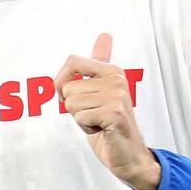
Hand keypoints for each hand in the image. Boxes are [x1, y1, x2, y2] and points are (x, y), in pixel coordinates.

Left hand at [55, 32, 160, 189]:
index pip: (72, 61)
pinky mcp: (114, 113)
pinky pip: (79, 117)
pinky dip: (86, 129)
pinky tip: (102, 130)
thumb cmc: (110, 125)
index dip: (62, 82)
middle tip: (94, 115)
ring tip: (99, 122)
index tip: (74, 96)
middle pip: (67, 87)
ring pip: (71, 103)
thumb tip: (105, 34)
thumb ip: (100, 64)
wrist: (128, 155)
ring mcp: (117, 95)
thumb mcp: (102, 91)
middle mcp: (116, 79)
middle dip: (74, 107)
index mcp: (112, 70)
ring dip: (80, 119)